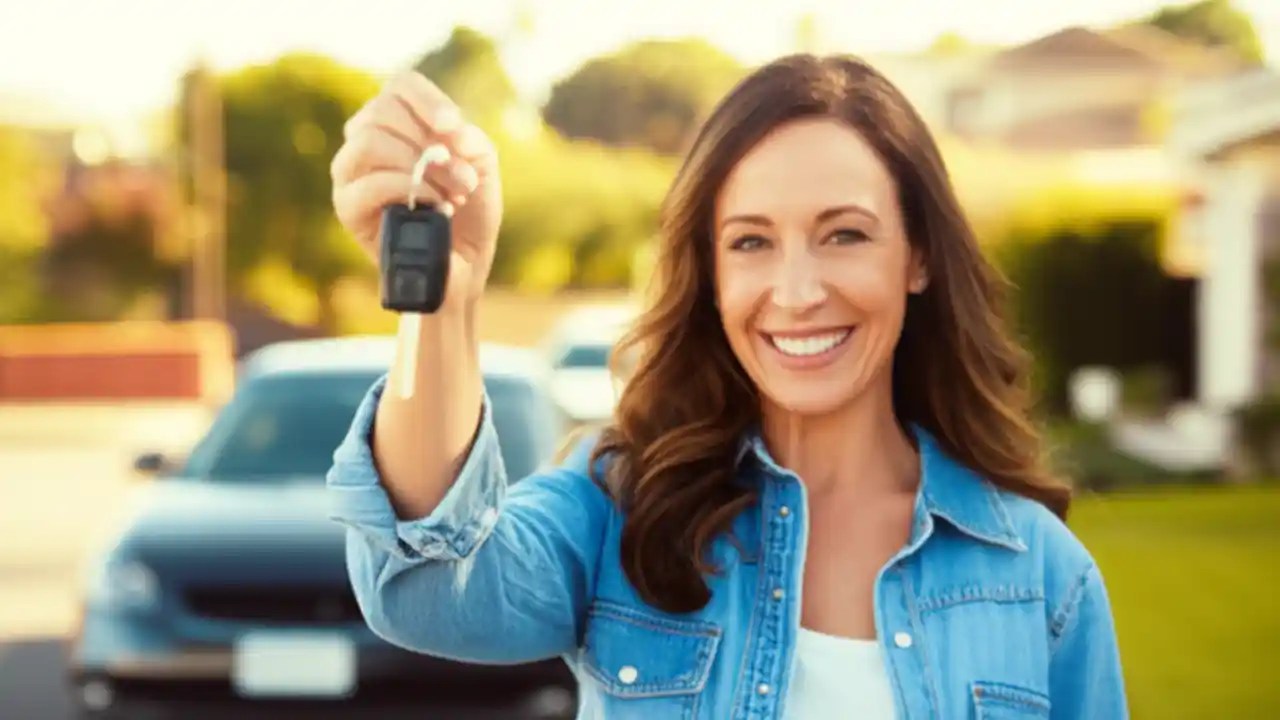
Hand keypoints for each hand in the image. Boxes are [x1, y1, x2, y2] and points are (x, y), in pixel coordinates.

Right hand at [330, 71, 501, 310]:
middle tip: (463, 180)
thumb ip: (471, 139)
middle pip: (383, 111)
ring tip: (450, 195)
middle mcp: (367, 140)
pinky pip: (366, 184)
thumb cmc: (470, 210)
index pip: (400, 86)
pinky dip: (406, 191)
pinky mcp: (347, 207)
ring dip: (417, 167)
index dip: (428, 101)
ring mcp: (351, 173)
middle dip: (431, 145)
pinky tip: (433, 208)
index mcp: (398, 122)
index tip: (453, 128)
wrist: (464, 265)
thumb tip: (451, 132)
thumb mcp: (482, 166)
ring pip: (368, 142)